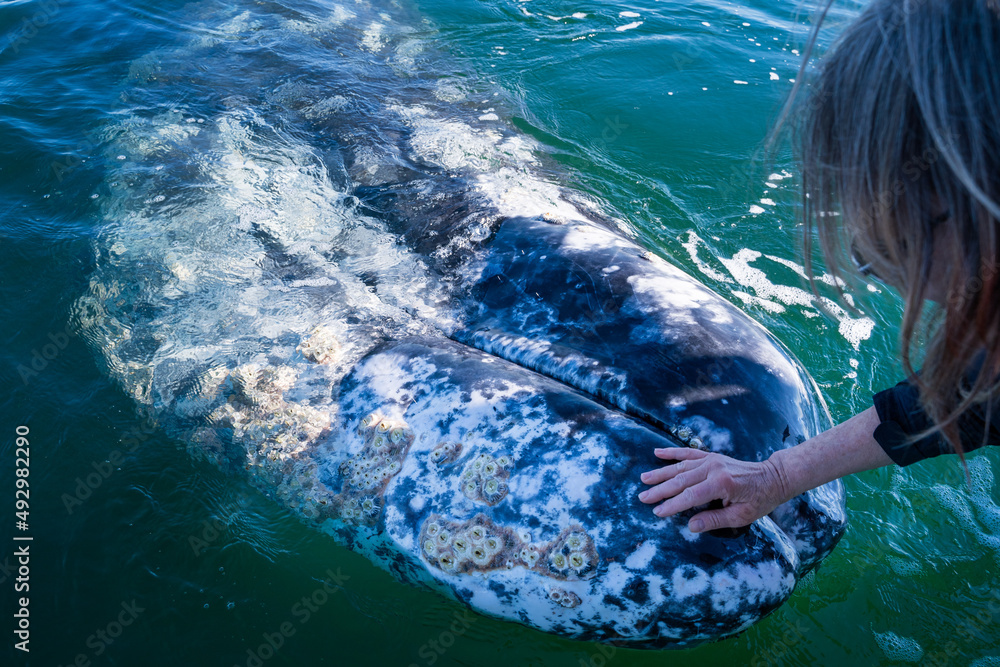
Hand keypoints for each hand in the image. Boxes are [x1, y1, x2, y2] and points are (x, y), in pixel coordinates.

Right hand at [637, 448, 789, 532]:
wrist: (773, 477)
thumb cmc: (759, 500)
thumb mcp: (741, 516)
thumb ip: (715, 520)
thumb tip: (691, 526)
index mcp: (721, 484)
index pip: (690, 496)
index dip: (672, 505)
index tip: (657, 512)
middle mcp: (713, 468)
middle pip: (681, 480)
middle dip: (660, 490)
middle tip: (642, 497)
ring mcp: (711, 460)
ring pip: (680, 467)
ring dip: (661, 473)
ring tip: (644, 479)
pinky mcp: (711, 456)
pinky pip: (688, 453)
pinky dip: (672, 453)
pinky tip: (657, 452)